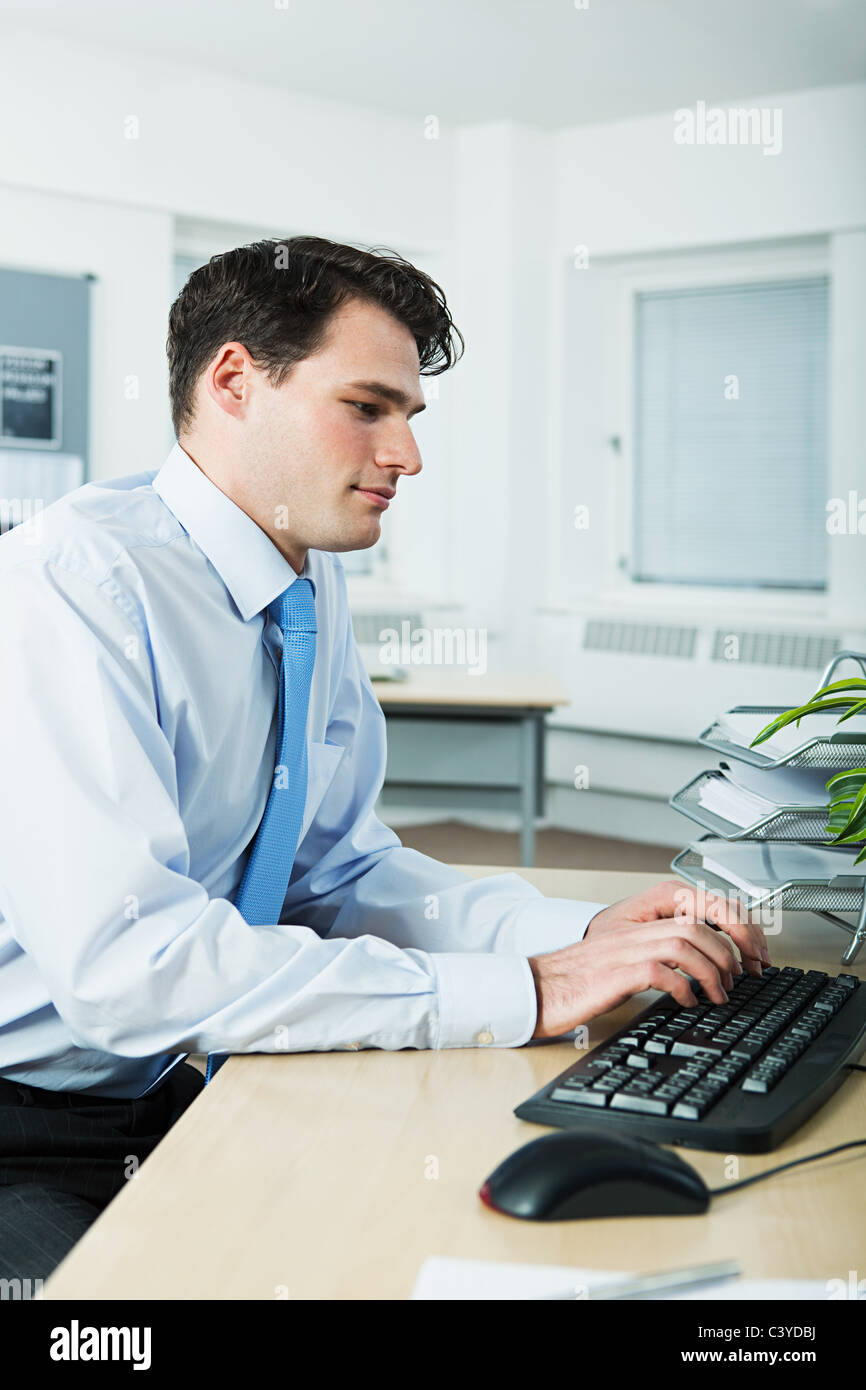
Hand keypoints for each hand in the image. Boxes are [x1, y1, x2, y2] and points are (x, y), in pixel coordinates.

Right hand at [528, 879, 770, 1040]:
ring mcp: (625, 950)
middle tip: (738, 980)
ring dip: (711, 971)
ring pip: (684, 943)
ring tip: (718, 994)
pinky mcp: (616, 974)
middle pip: (696, 924)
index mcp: (639, 924)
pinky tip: (688, 1002)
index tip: (747, 957)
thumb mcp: (624, 958)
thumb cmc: (579, 980)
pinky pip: (661, 972)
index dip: (728, 929)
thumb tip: (699, 968)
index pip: (695, 909)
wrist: (539, 989)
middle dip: (729, 952)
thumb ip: (657, 954)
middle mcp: (634, 931)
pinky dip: (683, 988)